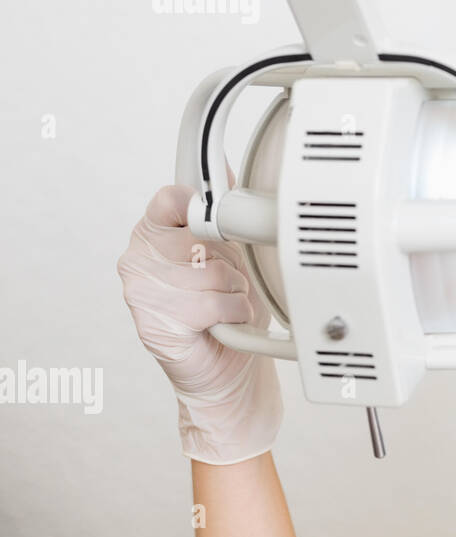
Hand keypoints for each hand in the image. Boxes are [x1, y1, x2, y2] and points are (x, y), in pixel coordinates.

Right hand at [116, 163, 281, 464]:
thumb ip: (222, 212)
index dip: (203, 209)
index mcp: (153, 232)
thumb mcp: (232, 252)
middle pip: (202, 235)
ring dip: (234, 289)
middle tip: (226, 280)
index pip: (173, 196)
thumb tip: (227, 168)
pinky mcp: (153, 319)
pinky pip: (212, 301)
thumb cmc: (228, 309)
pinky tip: (223, 321)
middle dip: (229, 260)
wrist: (227, 368)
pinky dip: (232, 312)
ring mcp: (142, 289)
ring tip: (225, 303)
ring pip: (212, 270)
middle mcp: (139, 257)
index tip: (217, 224)